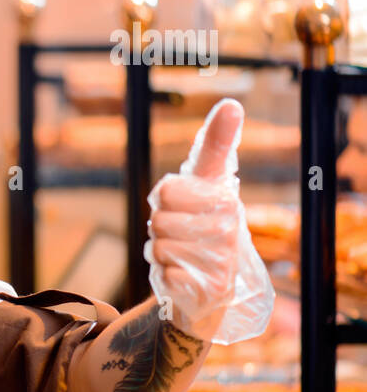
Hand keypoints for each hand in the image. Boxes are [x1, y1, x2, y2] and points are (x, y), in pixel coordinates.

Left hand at [145, 99, 244, 339]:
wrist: (209, 284)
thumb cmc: (201, 223)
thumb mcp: (207, 182)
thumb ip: (215, 144)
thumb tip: (233, 104)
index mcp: (225, 197)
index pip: (168, 189)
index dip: (165, 197)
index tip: (177, 199)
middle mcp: (229, 227)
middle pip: (158, 219)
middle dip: (160, 226)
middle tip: (178, 232)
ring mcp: (221, 259)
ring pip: (158, 247)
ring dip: (160, 251)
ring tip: (181, 253)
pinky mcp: (209, 287)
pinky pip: (165, 274)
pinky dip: (165, 275)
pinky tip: (182, 275)